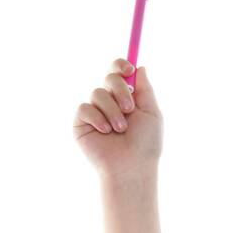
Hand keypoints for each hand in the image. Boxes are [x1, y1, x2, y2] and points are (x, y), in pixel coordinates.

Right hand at [73, 57, 162, 179]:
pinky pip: (85, 108)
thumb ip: (145, 89)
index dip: (121, 65)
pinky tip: (105, 132)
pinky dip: (98, 118)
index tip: (129, 69)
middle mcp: (109, 103)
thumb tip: (140, 67)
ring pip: (98, 93)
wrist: (131, 167)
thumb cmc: (145, 144)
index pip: (119, 73)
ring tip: (121, 129)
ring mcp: (94, 113)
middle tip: (130, 108)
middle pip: (109, 77)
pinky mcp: (81, 123)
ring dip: (113, 110)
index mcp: (126, 98)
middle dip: (120, 90)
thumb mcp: (151, 112)